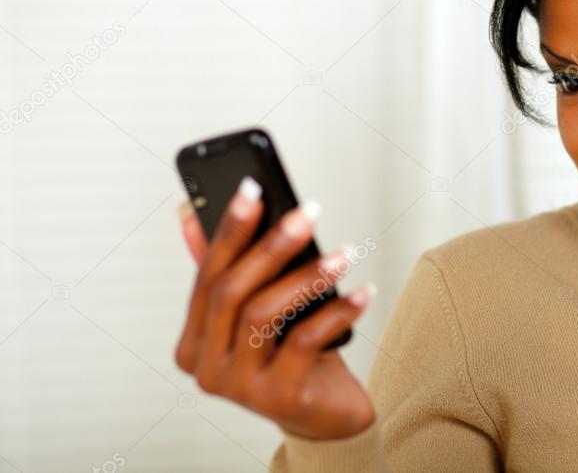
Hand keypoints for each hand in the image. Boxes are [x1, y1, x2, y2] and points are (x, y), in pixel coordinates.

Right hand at [174, 179, 376, 439]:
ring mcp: (238, 387)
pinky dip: (336, 311)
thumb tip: (189, 210)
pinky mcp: (278, 399)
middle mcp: (205, 366)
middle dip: (271, 245)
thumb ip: (229, 267)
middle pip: (231, 292)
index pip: (207, 274)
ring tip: (345, 252)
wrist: (325, 414)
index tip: (252, 188)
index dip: (229, 229)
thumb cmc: (291, 353)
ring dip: (307, 276)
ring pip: (263, 314)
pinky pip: (305, 342)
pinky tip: (363, 291)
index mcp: (193, 340)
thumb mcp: (260, 309)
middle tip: (309, 211)